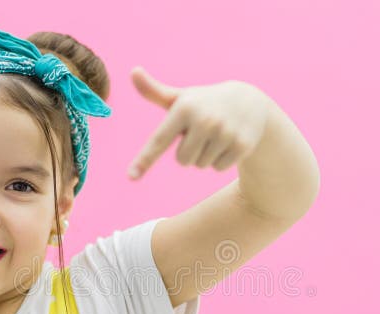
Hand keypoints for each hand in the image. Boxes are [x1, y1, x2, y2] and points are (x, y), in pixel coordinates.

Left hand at [127, 66, 270, 178]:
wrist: (248, 101)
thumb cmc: (205, 102)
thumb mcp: (182, 98)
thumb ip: (154, 91)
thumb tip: (133, 71)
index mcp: (184, 108)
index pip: (159, 140)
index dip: (144, 160)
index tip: (130, 176)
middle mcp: (204, 120)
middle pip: (182, 160)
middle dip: (188, 152)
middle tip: (201, 133)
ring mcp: (224, 133)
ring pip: (200, 165)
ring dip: (205, 156)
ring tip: (216, 135)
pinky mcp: (241, 145)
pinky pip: (218, 168)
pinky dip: (220, 160)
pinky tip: (228, 141)